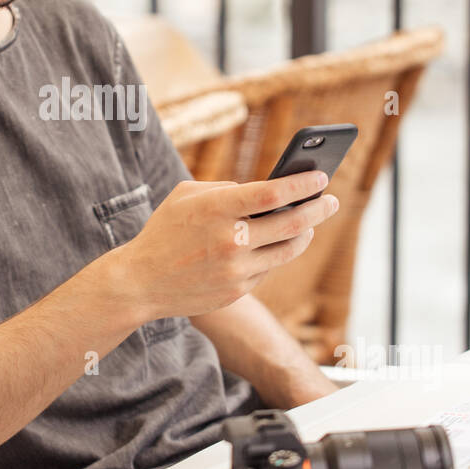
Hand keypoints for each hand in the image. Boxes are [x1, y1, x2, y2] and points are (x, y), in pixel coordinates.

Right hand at [120, 171, 338, 322]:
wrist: (139, 282)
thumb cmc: (164, 231)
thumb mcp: (186, 196)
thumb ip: (225, 189)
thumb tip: (266, 191)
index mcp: (216, 209)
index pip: (272, 193)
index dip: (302, 185)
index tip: (321, 177)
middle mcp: (230, 240)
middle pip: (292, 223)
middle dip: (318, 209)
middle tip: (330, 200)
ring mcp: (235, 270)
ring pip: (287, 250)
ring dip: (305, 234)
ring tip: (311, 224)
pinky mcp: (236, 291)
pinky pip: (267, 269)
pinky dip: (274, 254)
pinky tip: (275, 244)